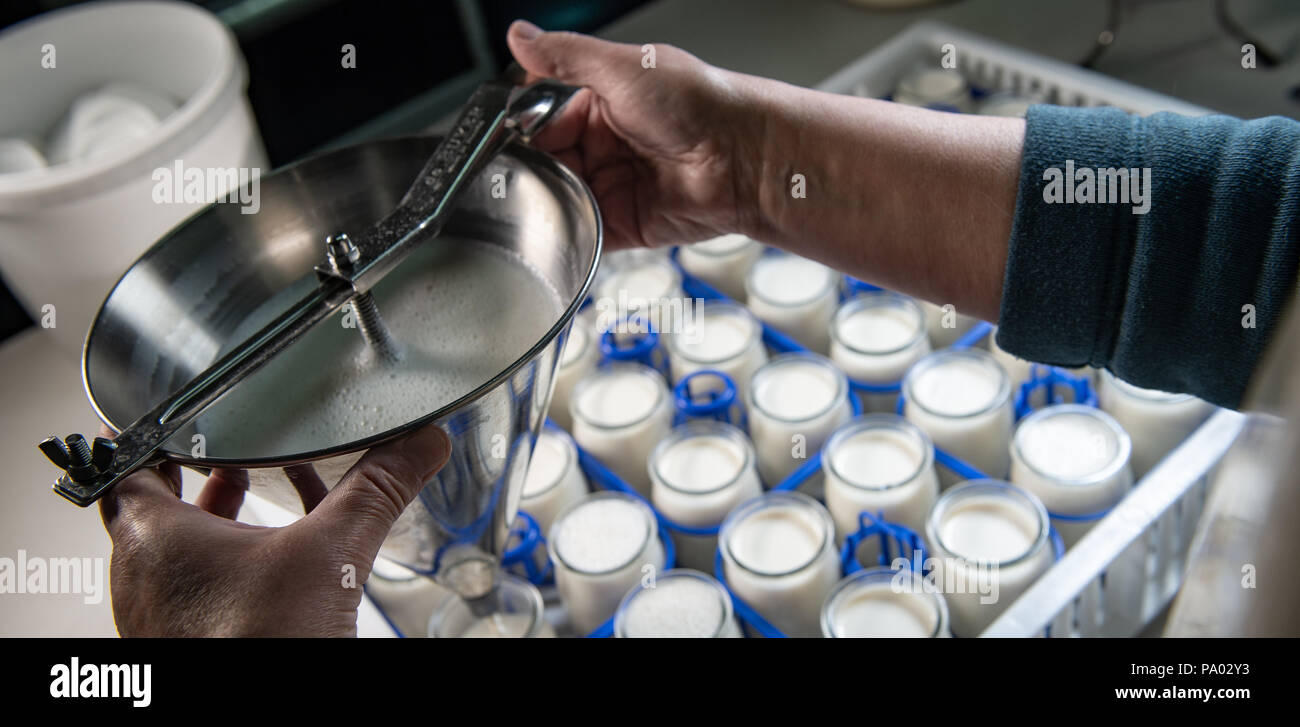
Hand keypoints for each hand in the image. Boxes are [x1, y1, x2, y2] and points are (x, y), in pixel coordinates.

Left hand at [98, 424, 450, 636]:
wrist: (264, 716)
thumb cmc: (263, 646)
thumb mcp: (333, 552)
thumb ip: (376, 490)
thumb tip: (418, 445)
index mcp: (153, 539)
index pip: (123, 467)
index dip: (146, 437)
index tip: (165, 422)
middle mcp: (141, 580)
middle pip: (150, 509)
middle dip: (192, 478)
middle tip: (222, 457)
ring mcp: (158, 621)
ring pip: (172, 555)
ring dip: (209, 524)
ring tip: (250, 503)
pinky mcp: (183, 647)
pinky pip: (191, 593)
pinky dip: (222, 568)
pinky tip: (271, 570)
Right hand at [507, 20, 765, 249]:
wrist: (744, 156)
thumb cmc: (700, 103)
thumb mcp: (624, 68)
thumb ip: (566, 56)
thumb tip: (519, 36)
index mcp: (603, 104)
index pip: (545, 120)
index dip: (523, 131)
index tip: (502, 140)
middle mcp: (608, 146)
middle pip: (549, 163)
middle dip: (532, 171)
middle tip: (514, 176)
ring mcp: (616, 187)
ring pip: (562, 200)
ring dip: (547, 203)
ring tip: (534, 202)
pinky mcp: (627, 225)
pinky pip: (586, 235)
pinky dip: (569, 236)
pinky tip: (554, 232)